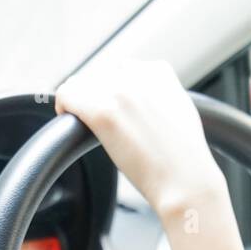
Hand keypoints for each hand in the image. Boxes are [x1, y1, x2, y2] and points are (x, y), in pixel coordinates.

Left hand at [54, 59, 224, 216]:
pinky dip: (63, 107)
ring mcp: (121, 91)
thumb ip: (160, 95)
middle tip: (100, 124)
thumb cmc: (184, 157)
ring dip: (79, 102)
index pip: (119, 68)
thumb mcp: (180, 111)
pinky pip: (66, 96)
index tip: (112, 111)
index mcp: (159, 72)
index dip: (110, 91)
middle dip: (94, 97)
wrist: (187, 180)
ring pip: (79, 84)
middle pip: (97, 75)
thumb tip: (143, 97)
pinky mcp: (104, 112)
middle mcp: (139, 75)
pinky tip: (69, 121)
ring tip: (85, 124)